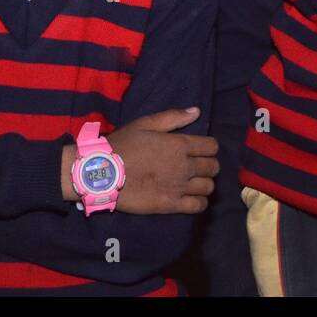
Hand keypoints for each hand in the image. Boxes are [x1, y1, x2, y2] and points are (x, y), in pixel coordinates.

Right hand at [74, 107, 218, 214]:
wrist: (103, 172)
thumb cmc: (123, 145)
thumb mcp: (145, 124)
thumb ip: (173, 117)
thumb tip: (197, 111)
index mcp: (180, 144)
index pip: (212, 147)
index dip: (209, 148)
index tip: (201, 150)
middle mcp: (184, 166)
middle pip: (213, 167)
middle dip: (208, 165)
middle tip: (197, 167)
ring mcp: (179, 187)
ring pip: (208, 187)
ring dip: (204, 184)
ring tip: (194, 183)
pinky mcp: (171, 205)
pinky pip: (198, 206)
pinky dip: (200, 202)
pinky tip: (192, 198)